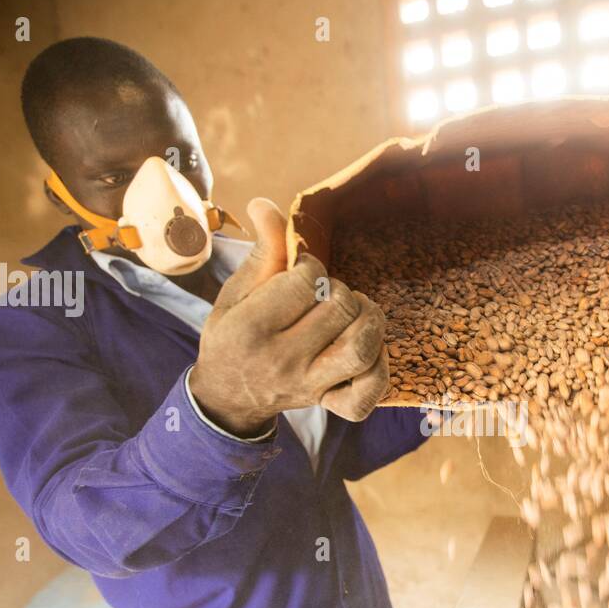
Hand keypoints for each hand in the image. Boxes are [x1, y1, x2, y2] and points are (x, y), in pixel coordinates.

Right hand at [191, 199, 389, 434]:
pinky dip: (380, 367)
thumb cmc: (233, 335)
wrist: (228, 397)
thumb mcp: (237, 292)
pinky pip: (368, 392)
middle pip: (340, 310)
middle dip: (340, 290)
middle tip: (327, 293)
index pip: (304, 282)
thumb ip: (262, 251)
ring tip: (355, 312)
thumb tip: (266, 203)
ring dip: (368, 320)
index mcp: (252, 327)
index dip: (311, 266)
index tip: (303, 272)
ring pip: (361, 348)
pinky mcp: (328, 404)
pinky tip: (370, 346)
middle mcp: (282, 360)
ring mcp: (309, 385)